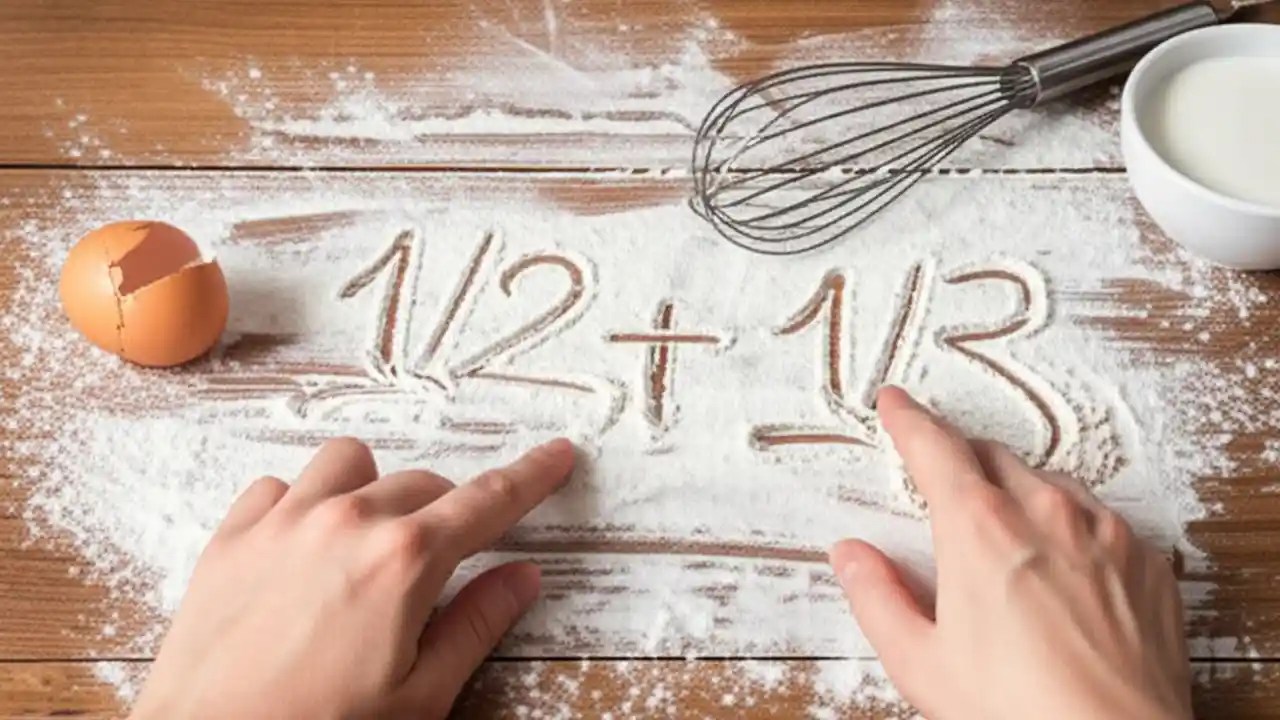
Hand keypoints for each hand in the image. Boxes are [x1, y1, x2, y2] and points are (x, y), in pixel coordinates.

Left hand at [131, 437, 574, 719]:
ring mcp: (284, 522)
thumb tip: (521, 579)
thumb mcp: (421, 696)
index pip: (489, 501)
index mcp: (405, 561)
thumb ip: (477, 625)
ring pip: (350, 463)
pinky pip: (278, 486)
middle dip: (447, 512)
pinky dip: (301, 503)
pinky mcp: (232, 537)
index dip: (531, 475)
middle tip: (443, 560)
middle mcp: (347, 522)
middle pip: (424, 484)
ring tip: (371, 538)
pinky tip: (305, 545)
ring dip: (373, 488)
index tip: (555, 456)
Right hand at [830, 388, 1190, 719]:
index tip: (896, 404)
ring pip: (1051, 484)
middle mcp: (1046, 513)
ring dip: (1022, 494)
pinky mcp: (1147, 560)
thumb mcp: (921, 663)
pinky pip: (1104, 520)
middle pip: (993, 456)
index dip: (908, 420)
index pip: (934, 448)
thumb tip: (851, 556)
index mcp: (979, 529)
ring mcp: (1105, 532)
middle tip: (947, 490)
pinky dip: (1077, 530)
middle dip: (964, 462)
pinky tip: (1067, 573)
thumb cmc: (1021, 713)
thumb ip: (877, 598)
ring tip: (1009, 542)